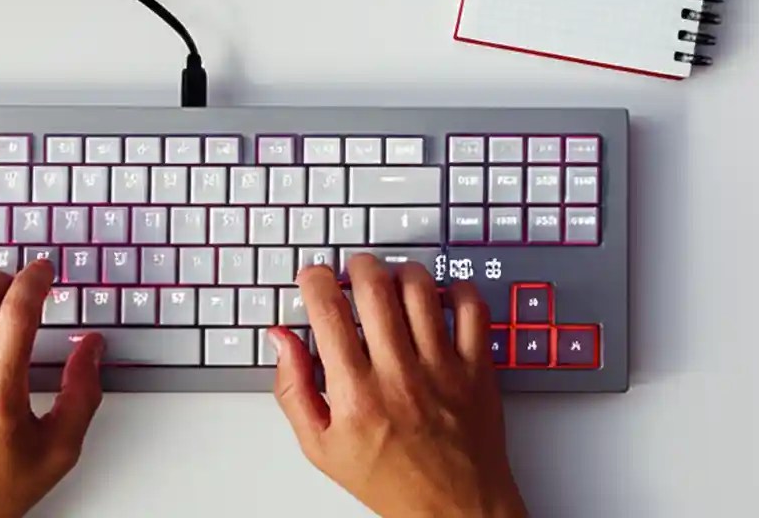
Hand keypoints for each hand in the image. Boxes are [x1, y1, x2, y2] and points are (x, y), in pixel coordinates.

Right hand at [270, 256, 526, 517]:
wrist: (454, 509)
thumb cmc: (389, 480)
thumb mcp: (320, 446)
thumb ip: (293, 388)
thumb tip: (281, 340)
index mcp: (354, 392)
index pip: (327, 309)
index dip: (316, 279)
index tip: (315, 277)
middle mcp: (398, 374)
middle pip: (374, 285)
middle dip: (358, 265)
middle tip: (354, 270)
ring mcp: (442, 368)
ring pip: (421, 288)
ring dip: (401, 272)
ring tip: (393, 281)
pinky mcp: (477, 369)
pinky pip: (472, 308)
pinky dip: (457, 290)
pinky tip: (440, 298)